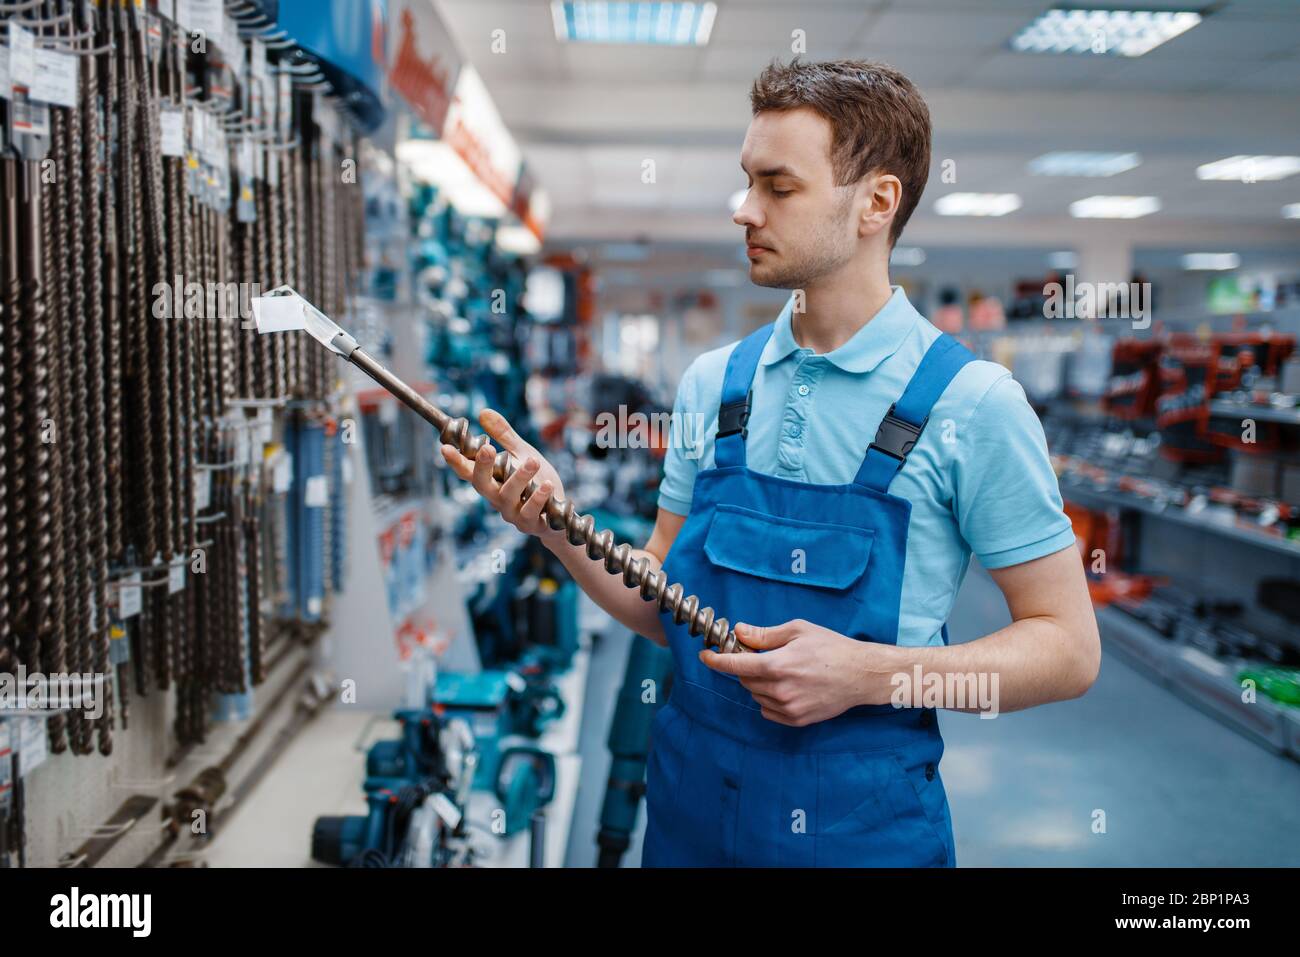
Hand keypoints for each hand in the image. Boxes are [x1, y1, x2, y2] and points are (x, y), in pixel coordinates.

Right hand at [440, 408, 566, 541]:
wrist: (561, 514)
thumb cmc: (537, 482)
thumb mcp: (523, 454)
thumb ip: (504, 436)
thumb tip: (483, 412)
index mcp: (491, 481)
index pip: (468, 471)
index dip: (456, 461)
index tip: (445, 448)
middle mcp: (496, 498)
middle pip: (481, 485)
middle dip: (483, 467)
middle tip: (488, 449)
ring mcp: (512, 513)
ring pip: (508, 496)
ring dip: (519, 478)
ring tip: (533, 462)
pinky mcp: (530, 524)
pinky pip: (530, 512)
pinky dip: (538, 497)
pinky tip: (546, 484)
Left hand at [698, 619, 903, 725]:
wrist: (861, 675)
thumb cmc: (831, 648)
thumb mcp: (798, 631)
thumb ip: (765, 635)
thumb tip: (739, 632)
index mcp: (777, 666)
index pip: (736, 666)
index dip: (716, 661)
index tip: (705, 656)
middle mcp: (780, 690)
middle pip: (745, 681)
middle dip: (746, 668)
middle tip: (761, 656)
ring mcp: (788, 708)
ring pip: (756, 695)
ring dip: (759, 683)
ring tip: (782, 670)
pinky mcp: (796, 720)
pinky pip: (768, 710)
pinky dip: (769, 699)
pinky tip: (787, 687)